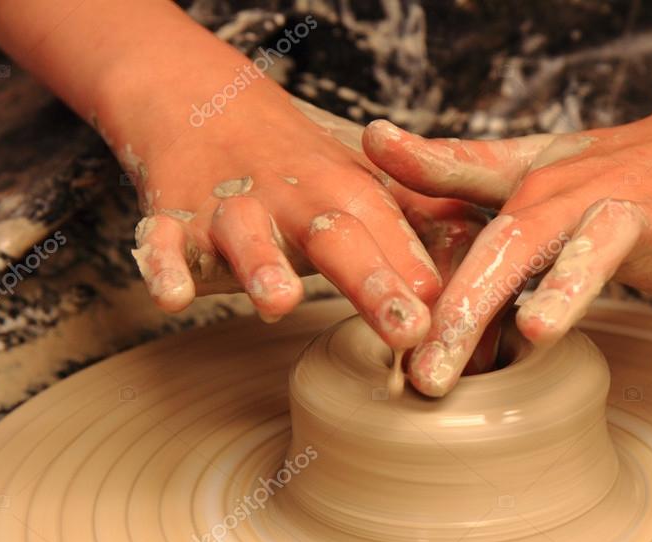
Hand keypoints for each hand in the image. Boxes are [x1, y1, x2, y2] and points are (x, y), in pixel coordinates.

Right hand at [115, 86, 482, 349]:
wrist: (202, 103)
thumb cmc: (299, 166)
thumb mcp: (364, 185)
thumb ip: (419, 229)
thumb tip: (491, 277)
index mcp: (347, 194)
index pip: (395, 238)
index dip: (424, 279)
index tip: (454, 326)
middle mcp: (293, 200)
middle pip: (336, 238)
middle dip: (372, 281)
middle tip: (407, 328)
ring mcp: (230, 209)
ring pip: (246, 238)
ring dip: (263, 268)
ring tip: (281, 304)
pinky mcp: (172, 218)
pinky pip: (160, 243)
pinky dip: (163, 266)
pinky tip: (171, 296)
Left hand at [362, 112, 651, 393]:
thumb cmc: (609, 174)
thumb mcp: (530, 167)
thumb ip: (455, 167)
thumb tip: (371, 138)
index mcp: (541, 196)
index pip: (479, 250)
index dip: (439, 303)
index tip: (400, 363)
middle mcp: (586, 202)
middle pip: (525, 246)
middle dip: (476, 306)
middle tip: (435, 371)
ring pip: (608, 243)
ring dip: (571, 282)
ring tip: (536, 328)